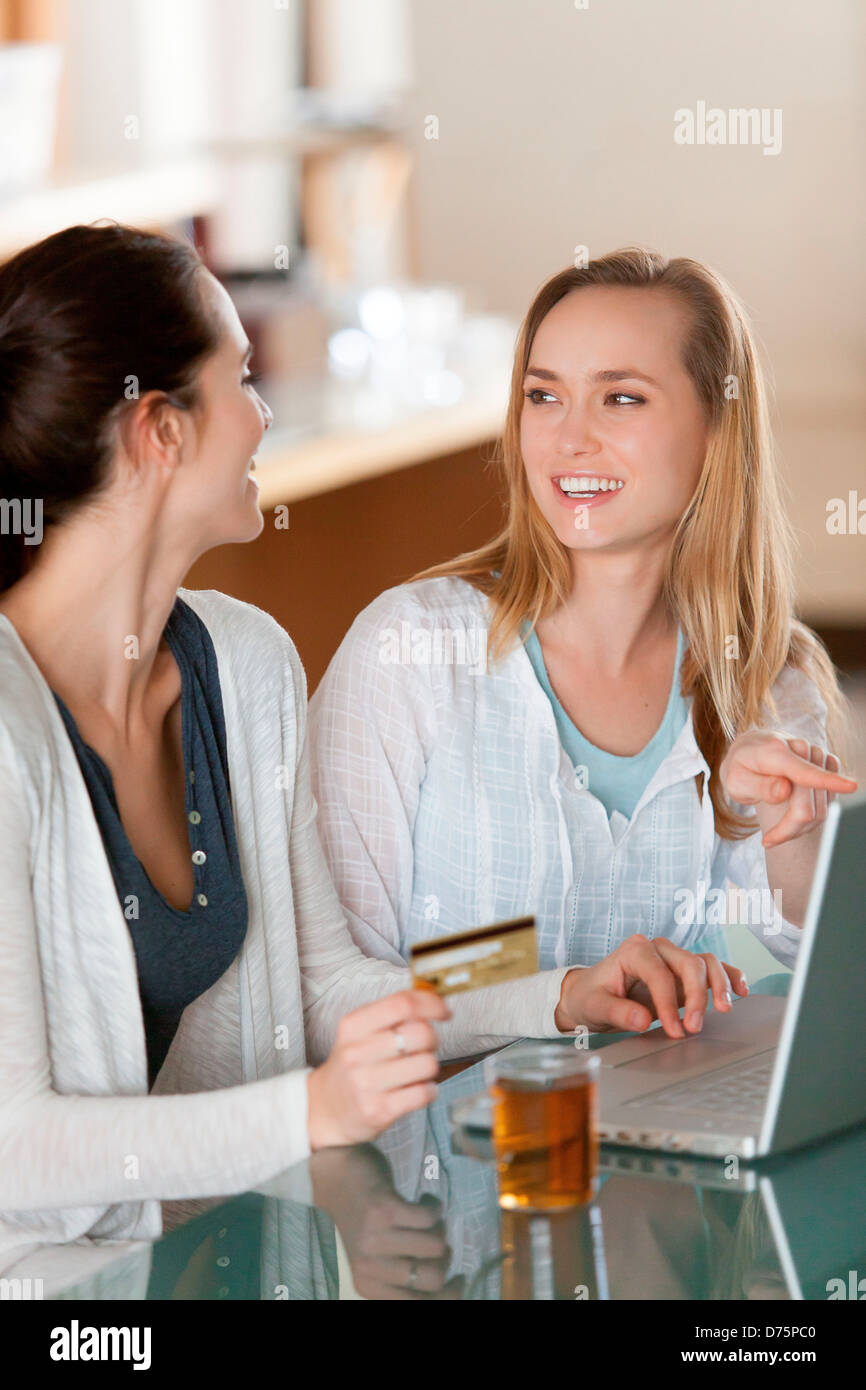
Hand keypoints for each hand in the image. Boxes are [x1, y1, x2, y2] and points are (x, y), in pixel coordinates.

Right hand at [306, 989, 450, 1149]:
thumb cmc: (352, 1066)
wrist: (326, 1108)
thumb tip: (433, 999)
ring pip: (427, 1063)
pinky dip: (429, 1090)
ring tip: (416, 1070)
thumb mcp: (359, 1033)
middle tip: (425, 1046)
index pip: (402, 1003)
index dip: (432, 1003)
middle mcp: (357, 1052)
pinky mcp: (379, 1110)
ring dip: (430, 1066)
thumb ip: (392, 1015)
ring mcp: (366, 1083)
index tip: (444, 1011)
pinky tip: (417, 1089)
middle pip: (420, 1033)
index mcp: (353, 1026)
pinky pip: (424, 1093)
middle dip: (433, 1038)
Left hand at [311, 1149, 463, 1299]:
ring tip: (427, 1218)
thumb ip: (400, 1277)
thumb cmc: (362, 1220)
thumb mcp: (374, 1258)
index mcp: (368, 1286)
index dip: (449, 1294)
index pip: (420, 1305)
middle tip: (437, 1239)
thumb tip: (446, 1288)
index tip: (460, 1278)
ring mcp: (375, 1238)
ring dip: (439, 1228)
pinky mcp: (384, 1209)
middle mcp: (369, 1267)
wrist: (334, 1175)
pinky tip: (425, 1200)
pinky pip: (429, 1217)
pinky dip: (434, 1206)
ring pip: (436, 1245)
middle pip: (434, 1277)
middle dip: (446, 1258)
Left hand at [555, 933, 748, 1037]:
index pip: (659, 974)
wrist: (590, 994)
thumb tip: (643, 1019)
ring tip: (724, 1009)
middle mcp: (657, 949)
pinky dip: (728, 977)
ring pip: (705, 962)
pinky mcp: (684, 973)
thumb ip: (618, 1012)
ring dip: (718, 985)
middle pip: (689, 964)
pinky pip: (713, 968)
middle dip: (697, 995)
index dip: (669, 1003)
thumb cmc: (591, 996)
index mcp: (634, 951)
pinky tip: (740, 991)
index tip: (675, 1031)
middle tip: (694, 1027)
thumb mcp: (595, 1006)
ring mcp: (673, 959)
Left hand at [719, 731, 856, 849]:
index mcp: (775, 752)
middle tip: (768, 841)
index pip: (804, 772)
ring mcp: (817, 755)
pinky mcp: (828, 763)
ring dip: (800, 825)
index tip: (851, 786)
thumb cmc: (741, 768)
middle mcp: (801, 749)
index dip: (828, 781)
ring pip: (821, 807)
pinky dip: (813, 814)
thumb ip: (759, 787)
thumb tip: (784, 790)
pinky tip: (794, 813)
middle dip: (789, 829)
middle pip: (808, 806)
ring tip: (778, 828)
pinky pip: (829, 799)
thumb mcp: (736, 781)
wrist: (750, 751)